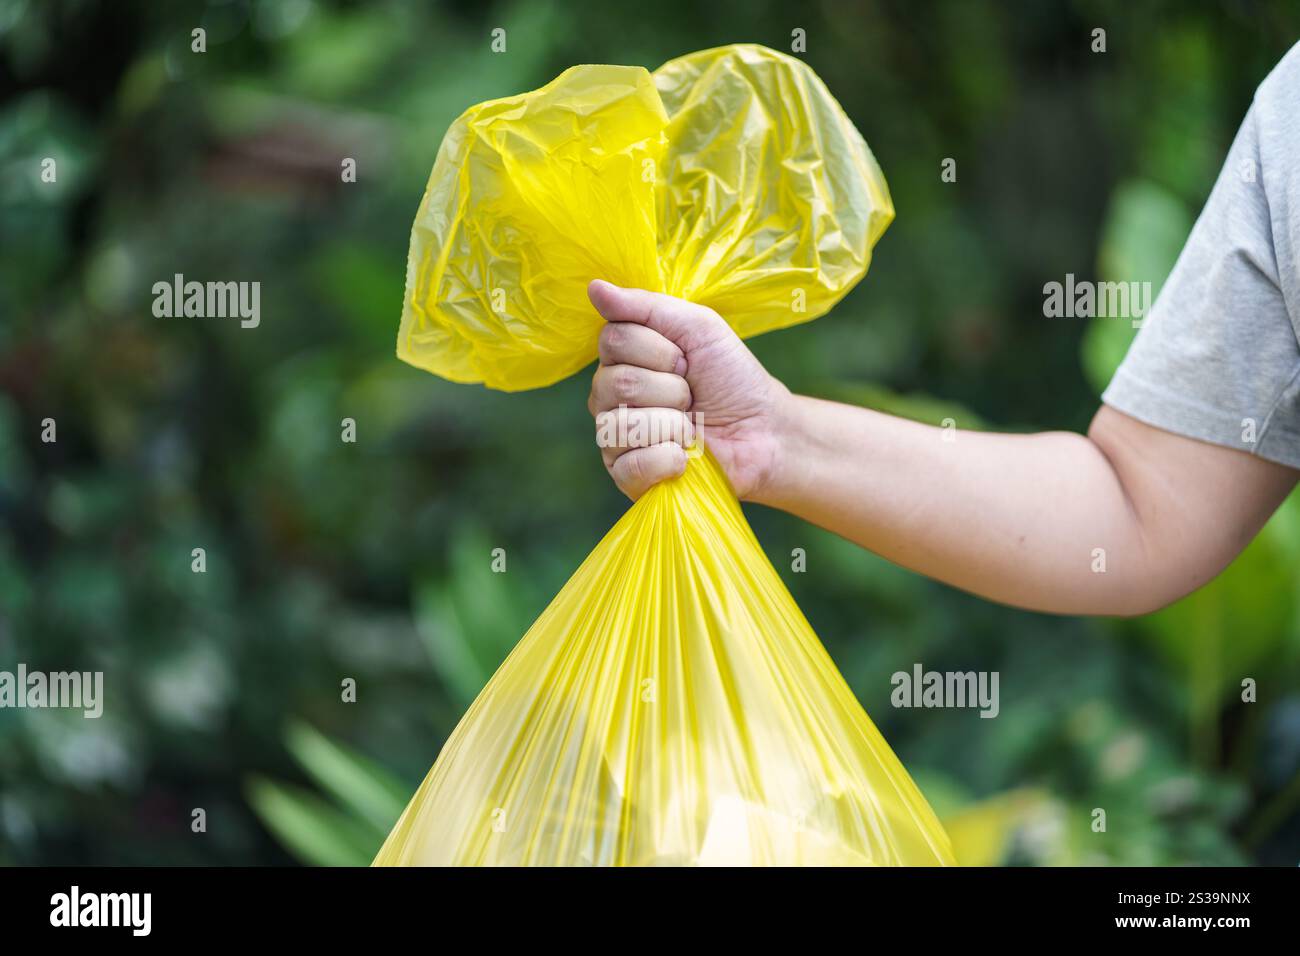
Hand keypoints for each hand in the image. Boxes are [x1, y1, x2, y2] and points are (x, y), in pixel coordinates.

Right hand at [586, 279, 789, 499]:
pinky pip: (629, 464)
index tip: (688, 361)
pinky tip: (685, 457)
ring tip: (692, 427)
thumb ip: (646, 307)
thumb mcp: (698, 328)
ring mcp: (614, 438)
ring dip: (673, 424)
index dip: (659, 351)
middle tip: (692, 397)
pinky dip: (668, 459)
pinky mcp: (627, 476)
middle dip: (670, 389)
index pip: (613, 340)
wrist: (764, 431)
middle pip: (616, 383)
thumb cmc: (731, 378)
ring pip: (622, 424)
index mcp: (622, 358)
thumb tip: (594, 286)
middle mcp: (609, 396)